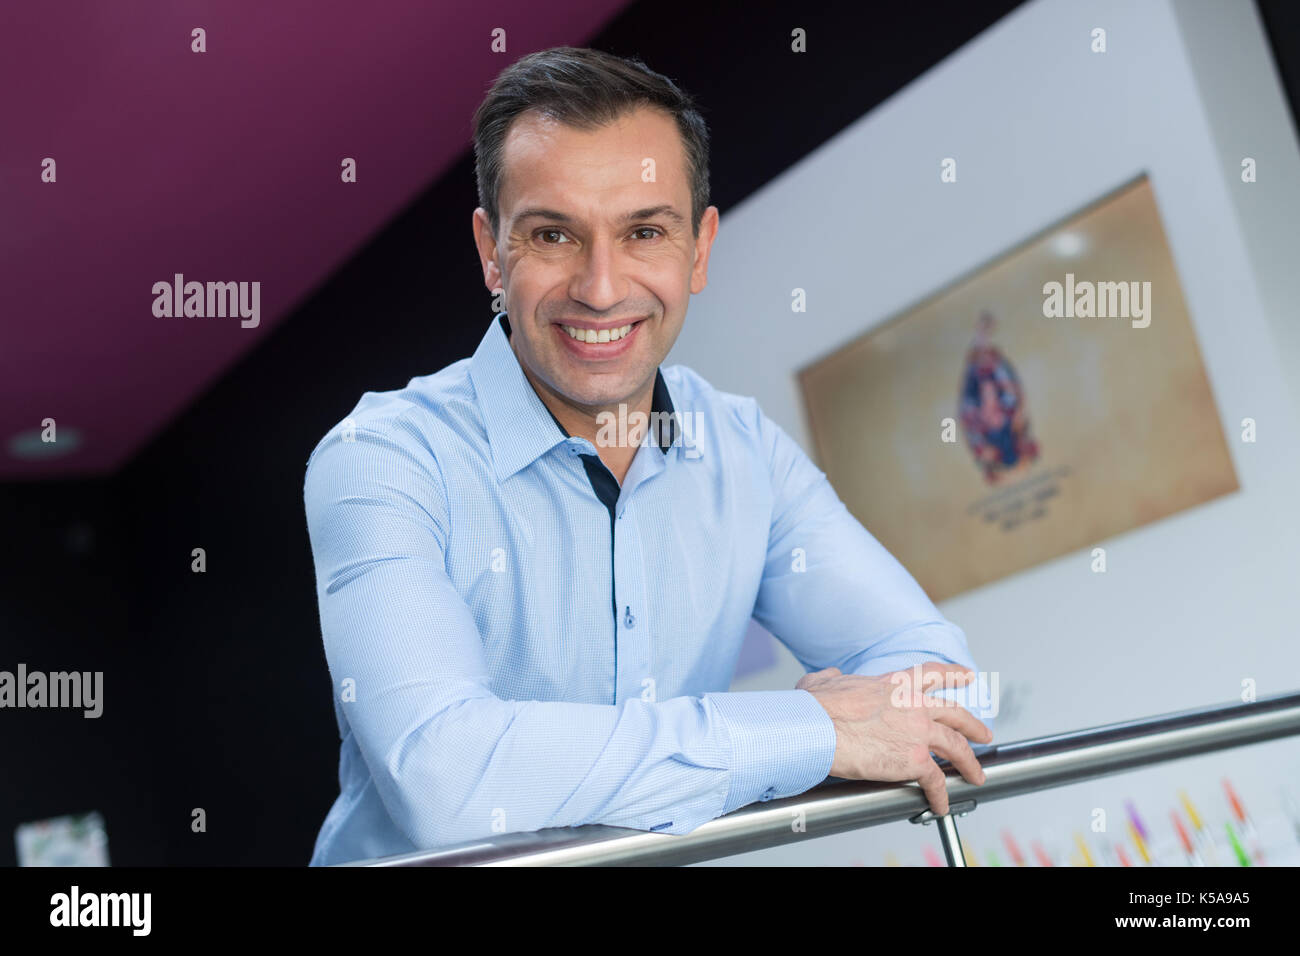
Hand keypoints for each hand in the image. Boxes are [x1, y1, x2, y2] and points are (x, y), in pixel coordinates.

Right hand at [796, 662, 992, 815]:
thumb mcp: (824, 680)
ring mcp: (918, 732)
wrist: (818, 727)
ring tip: (976, 774)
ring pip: (957, 747)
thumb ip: (834, 677)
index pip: (931, 674)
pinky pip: (937, 781)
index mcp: (892, 685)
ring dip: (969, 763)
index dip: (953, 674)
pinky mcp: (915, 761)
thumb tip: (832, 676)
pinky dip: (942, 795)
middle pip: (955, 713)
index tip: (967, 675)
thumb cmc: (816, 707)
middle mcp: (913, 705)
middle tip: (985, 734)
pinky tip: (942, 805)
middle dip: (973, 725)